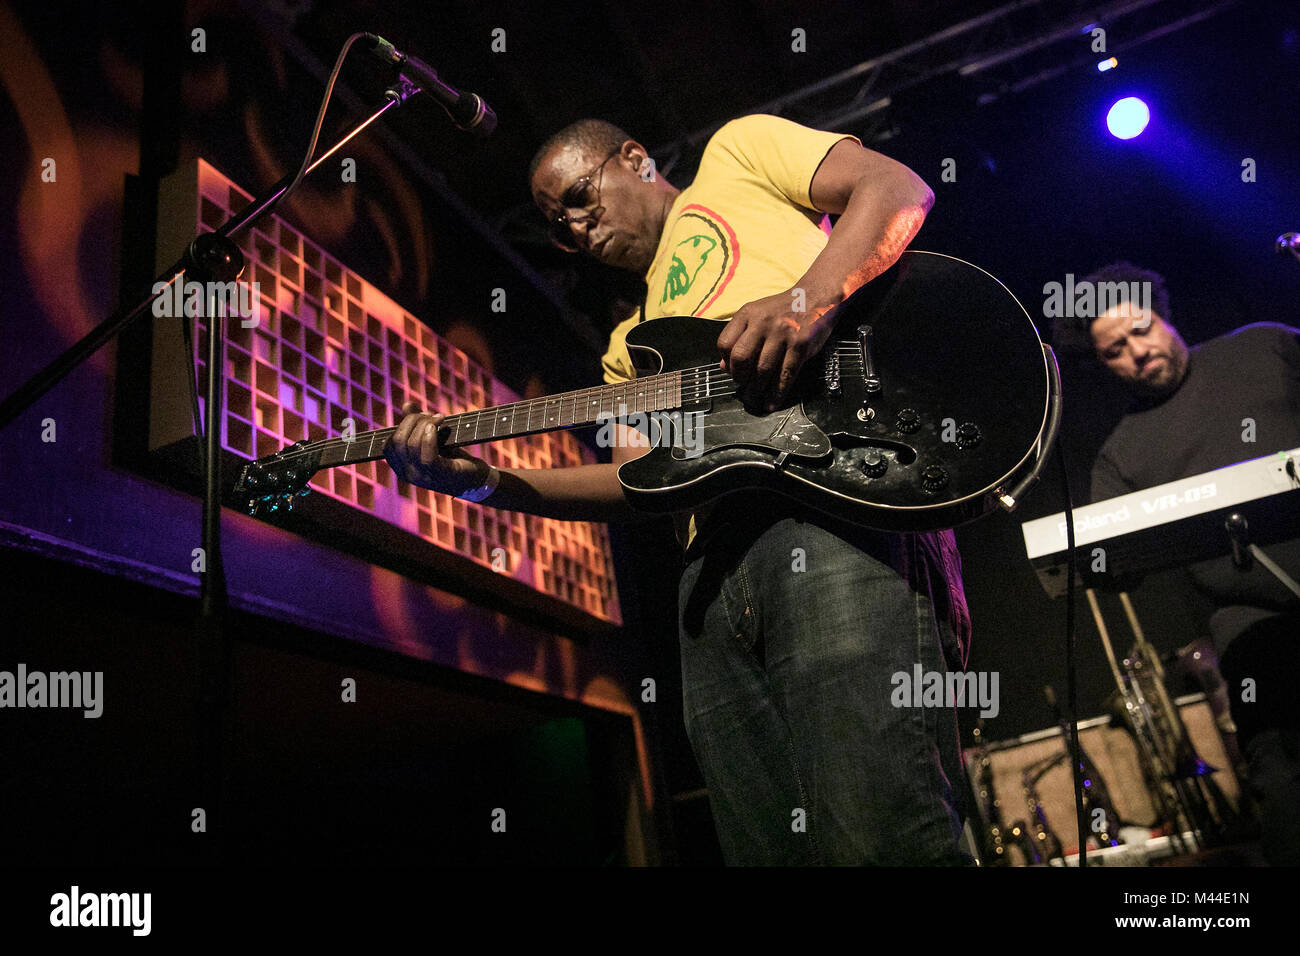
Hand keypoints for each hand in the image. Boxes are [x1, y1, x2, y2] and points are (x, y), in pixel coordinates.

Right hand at [383, 400, 490, 494]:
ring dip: (425, 424)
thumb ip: (417, 423)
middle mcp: (409, 474)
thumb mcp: (432, 438)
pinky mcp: (441, 476)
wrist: (477, 478)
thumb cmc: (453, 457)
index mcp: (402, 468)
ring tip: (440, 418)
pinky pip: (427, 457)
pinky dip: (430, 438)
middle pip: (398, 441)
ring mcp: (423, 477)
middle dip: (413, 421)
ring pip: (412, 445)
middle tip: (433, 416)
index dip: (402, 425)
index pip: (388, 445)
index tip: (422, 417)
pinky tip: (438, 427)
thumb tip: (406, 405)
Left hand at [716, 288, 836, 411]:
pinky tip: (772, 402)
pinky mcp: (801, 345)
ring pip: (763, 369)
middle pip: (741, 358)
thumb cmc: (782, 309)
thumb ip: (739, 336)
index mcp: (748, 314)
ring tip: (755, 399)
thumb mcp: (756, 314)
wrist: (814, 296)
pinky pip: (786, 374)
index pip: (725, 343)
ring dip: (757, 389)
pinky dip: (778, 393)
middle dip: (740, 377)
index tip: (731, 371)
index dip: (726, 362)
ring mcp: (783, 334)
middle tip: (744, 386)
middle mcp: (763, 322)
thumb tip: (723, 367)